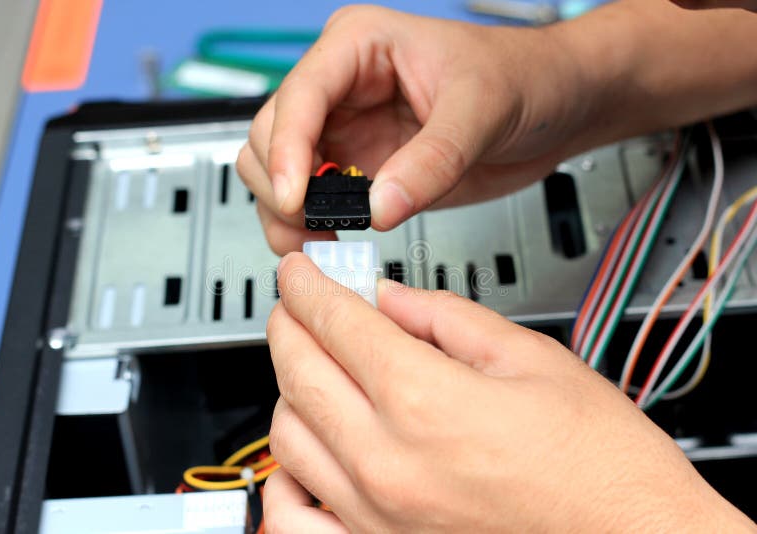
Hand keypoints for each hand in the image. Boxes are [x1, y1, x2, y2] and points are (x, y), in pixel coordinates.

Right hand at [237, 5, 592, 254]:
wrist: (554, 106)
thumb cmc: (524, 77)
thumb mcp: (482, 109)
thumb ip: (431, 160)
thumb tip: (379, 207)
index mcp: (359, 46)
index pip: (298, 97)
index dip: (287, 151)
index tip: (295, 199)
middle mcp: (340, 87)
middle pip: (269, 136)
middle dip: (282, 185)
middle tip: (317, 227)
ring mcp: (345, 130)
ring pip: (276, 171)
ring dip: (286, 212)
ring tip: (323, 240)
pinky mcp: (358, 169)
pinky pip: (310, 201)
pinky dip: (309, 226)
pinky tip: (334, 241)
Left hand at [264, 253, 753, 531]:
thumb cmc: (600, 465)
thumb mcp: (532, 360)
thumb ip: (447, 319)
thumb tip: (392, 298)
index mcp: (425, 399)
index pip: (335, 321)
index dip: (307, 285)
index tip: (299, 270)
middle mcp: (387, 461)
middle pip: (298, 369)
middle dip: (289, 322)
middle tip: (298, 302)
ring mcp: (374, 514)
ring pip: (286, 434)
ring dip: (288, 387)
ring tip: (313, 365)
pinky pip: (292, 517)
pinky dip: (284, 478)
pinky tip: (303, 454)